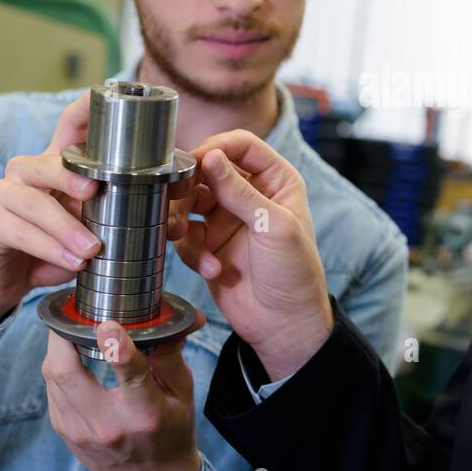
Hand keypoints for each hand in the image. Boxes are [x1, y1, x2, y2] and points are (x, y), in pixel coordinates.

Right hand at [0, 93, 100, 329]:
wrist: (2, 280)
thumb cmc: (53, 248)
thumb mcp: (90, 228)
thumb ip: (117, 216)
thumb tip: (168, 215)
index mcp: (57, 166)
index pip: (70, 127)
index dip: (86, 109)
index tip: (111, 97)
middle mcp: (28, 173)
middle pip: (49, 162)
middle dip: (71, 176)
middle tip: (95, 193)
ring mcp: (6, 195)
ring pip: (34, 202)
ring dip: (65, 227)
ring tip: (91, 249)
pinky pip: (19, 231)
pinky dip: (48, 247)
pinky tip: (71, 261)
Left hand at [42, 319, 204, 470]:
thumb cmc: (171, 432)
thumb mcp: (182, 393)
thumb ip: (171, 353)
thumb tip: (180, 316)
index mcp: (144, 413)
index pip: (128, 376)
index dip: (116, 347)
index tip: (108, 323)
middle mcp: (106, 424)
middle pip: (66, 372)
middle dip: (63, 335)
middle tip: (74, 315)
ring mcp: (79, 430)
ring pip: (52, 375)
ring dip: (59, 347)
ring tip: (74, 330)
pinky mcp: (63, 430)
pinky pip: (51, 387)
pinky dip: (59, 366)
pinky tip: (73, 357)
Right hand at [169, 129, 332, 381]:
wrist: (285, 325)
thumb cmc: (294, 273)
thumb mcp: (273, 226)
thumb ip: (239, 191)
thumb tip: (210, 156)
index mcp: (276, 180)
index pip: (241, 145)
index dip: (215, 148)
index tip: (193, 162)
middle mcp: (250, 195)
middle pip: (206, 171)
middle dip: (188, 186)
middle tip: (176, 199)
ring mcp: (227, 220)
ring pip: (188, 202)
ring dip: (181, 218)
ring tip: (182, 235)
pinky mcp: (209, 246)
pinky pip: (185, 236)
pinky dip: (192, 252)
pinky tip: (213, 270)